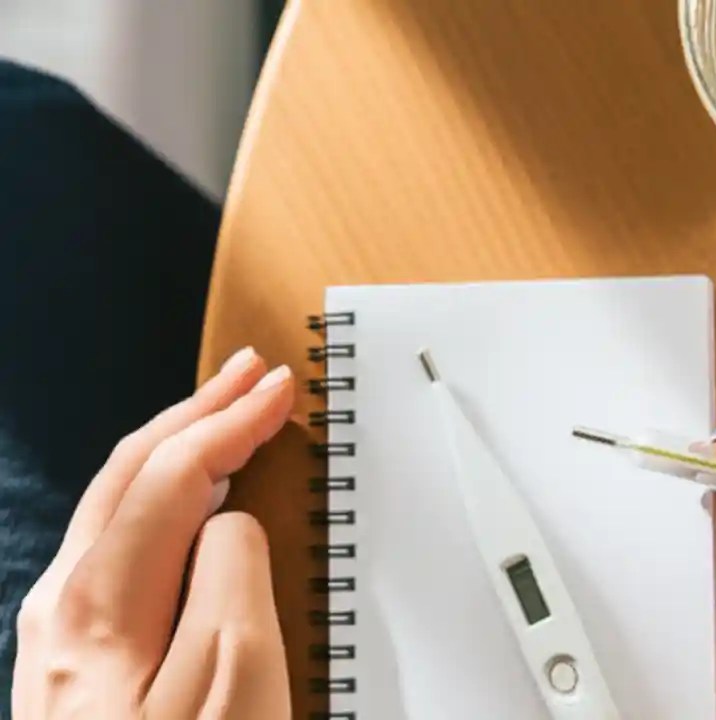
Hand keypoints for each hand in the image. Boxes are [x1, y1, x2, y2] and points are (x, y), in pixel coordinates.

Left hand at [13, 347, 293, 718]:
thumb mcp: (234, 683)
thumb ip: (232, 580)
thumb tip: (232, 525)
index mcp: (102, 605)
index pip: (172, 475)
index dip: (230, 422)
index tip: (279, 391)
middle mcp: (64, 610)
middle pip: (128, 475)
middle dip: (193, 411)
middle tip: (247, 375)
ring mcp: (59, 639)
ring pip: (114, 506)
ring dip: (172, 449)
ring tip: (218, 421)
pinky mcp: (73, 667)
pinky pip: (114, 547)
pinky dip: (158, 500)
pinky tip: (180, 509)